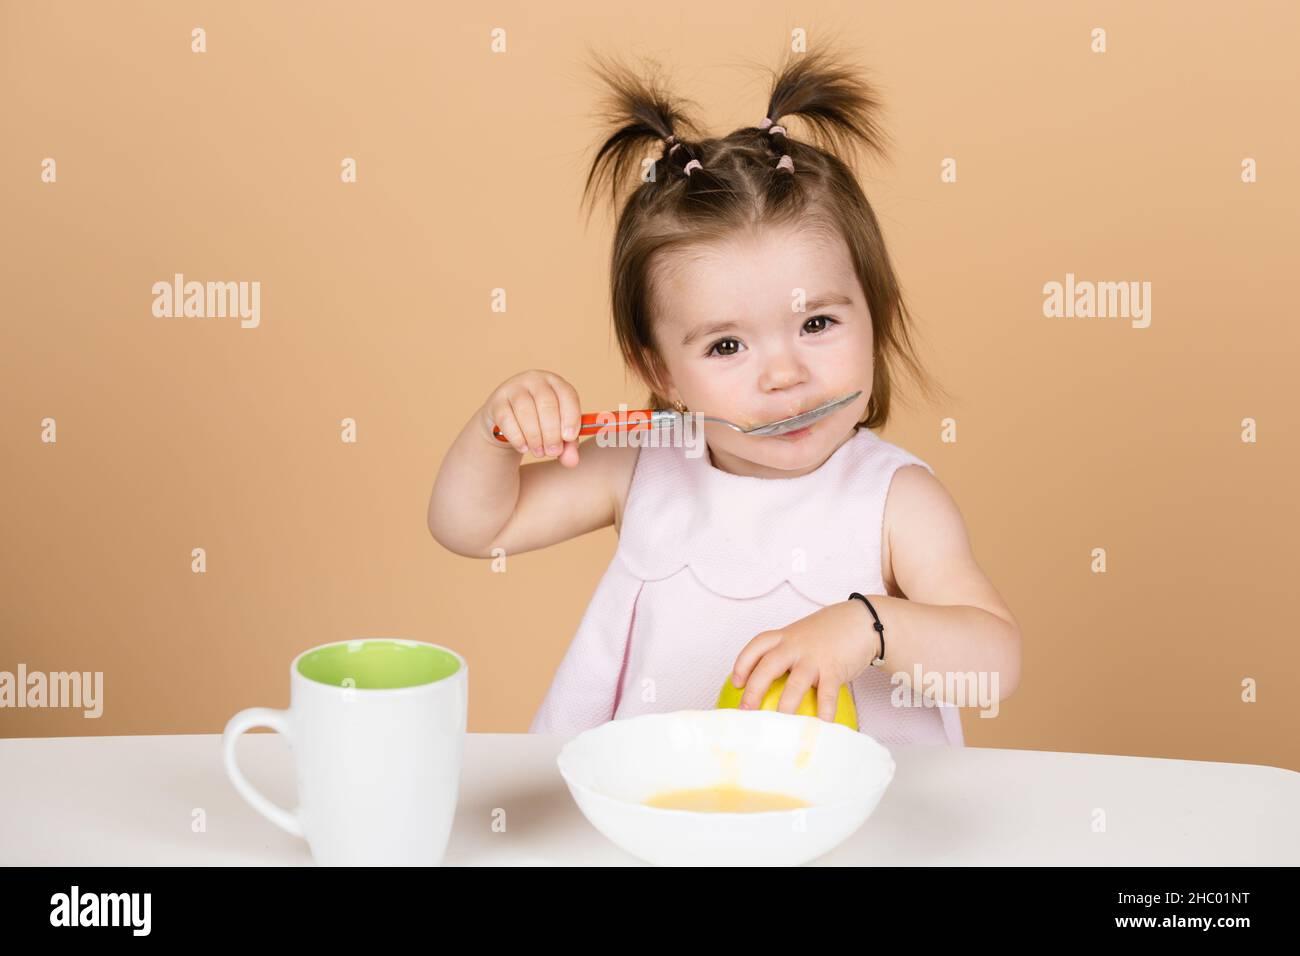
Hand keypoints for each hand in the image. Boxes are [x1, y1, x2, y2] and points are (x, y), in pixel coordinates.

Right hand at [479, 370, 582, 467]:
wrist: (507, 423)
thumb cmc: (540, 424)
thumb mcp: (558, 433)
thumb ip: (568, 446)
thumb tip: (572, 461)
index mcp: (555, 383)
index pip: (567, 395)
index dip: (570, 417)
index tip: (569, 438)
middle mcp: (535, 380)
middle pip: (546, 403)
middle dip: (552, 432)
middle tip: (553, 452)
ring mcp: (513, 388)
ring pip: (526, 410)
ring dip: (535, 436)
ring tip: (539, 452)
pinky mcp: (497, 402)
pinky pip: (507, 419)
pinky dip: (517, 436)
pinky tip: (523, 447)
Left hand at [729, 600, 879, 722]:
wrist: (862, 621)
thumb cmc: (829, 633)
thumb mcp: (803, 634)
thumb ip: (788, 651)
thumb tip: (769, 680)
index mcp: (785, 636)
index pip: (757, 646)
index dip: (743, 664)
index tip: (736, 682)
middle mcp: (795, 645)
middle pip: (767, 666)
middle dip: (754, 689)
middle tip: (746, 710)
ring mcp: (814, 657)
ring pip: (794, 684)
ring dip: (785, 706)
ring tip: (778, 727)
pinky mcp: (834, 669)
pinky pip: (826, 695)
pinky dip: (823, 713)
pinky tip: (819, 728)